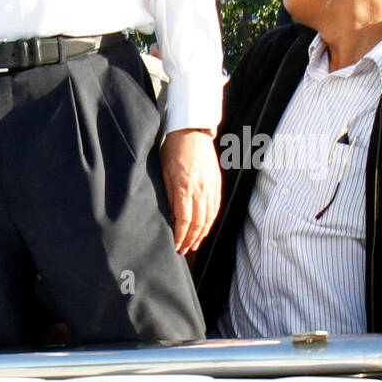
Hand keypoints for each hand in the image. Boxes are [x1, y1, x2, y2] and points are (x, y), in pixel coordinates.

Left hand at [160, 128, 220, 254]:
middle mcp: (200, 189)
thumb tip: (173, 217)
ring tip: (195, 243)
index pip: (185, 219)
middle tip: (184, 249)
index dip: (181, 235)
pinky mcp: (217, 183)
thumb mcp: (164, 173)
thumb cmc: (173, 150)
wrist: (192, 132)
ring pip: (209, 216)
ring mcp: (211, 186)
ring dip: (202, 233)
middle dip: (191, 238)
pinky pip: (216, 206)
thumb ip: (170, 196)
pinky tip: (205, 227)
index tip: (176, 245)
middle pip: (199, 221)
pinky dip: (211, 220)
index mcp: (185, 186)